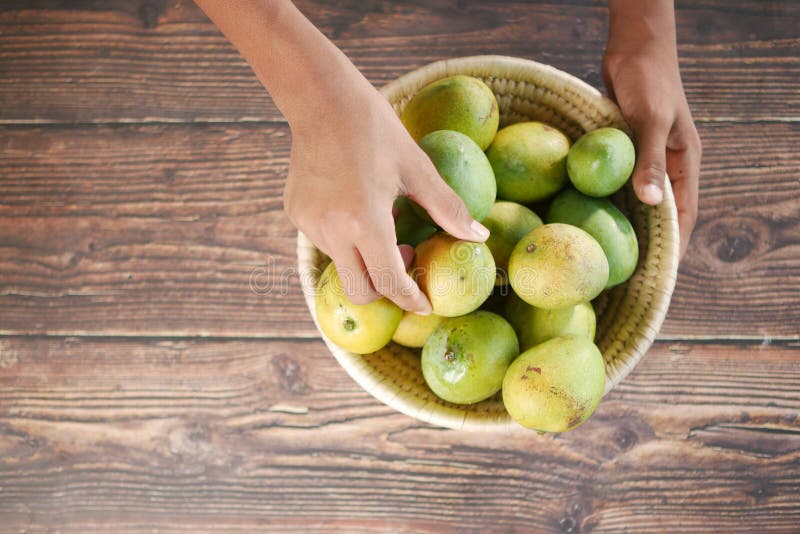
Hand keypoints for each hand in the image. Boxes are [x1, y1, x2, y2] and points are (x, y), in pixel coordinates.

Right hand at [284, 82, 489, 313]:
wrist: (321, 98)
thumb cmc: (375, 128)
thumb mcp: (417, 167)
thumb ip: (447, 208)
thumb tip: (479, 237)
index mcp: (365, 220)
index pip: (389, 282)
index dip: (410, 299)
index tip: (425, 304)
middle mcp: (332, 230)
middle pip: (361, 291)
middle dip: (386, 289)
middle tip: (405, 256)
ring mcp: (309, 224)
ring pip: (342, 266)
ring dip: (366, 259)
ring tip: (382, 219)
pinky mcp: (295, 214)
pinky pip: (325, 242)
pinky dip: (346, 238)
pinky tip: (356, 206)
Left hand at [603, 2, 700, 259]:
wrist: (632, 47)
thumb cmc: (647, 80)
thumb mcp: (649, 120)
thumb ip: (649, 161)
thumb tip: (651, 203)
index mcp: (684, 163)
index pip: (683, 215)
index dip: (672, 245)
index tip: (655, 272)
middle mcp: (666, 166)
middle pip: (657, 213)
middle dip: (643, 240)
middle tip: (620, 271)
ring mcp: (642, 159)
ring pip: (634, 198)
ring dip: (621, 220)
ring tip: (600, 251)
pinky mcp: (621, 151)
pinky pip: (614, 181)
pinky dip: (603, 197)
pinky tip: (582, 214)